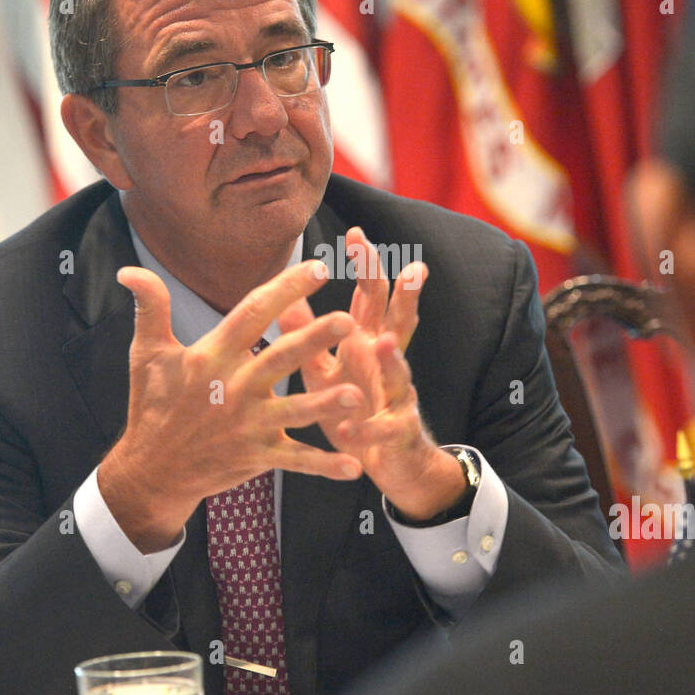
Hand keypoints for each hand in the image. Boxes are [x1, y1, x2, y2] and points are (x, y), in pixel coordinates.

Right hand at [100, 259, 365, 551]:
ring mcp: (249, 425)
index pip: (253, 314)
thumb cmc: (153, 405)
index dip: (285, 289)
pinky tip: (354, 468)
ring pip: (295, 411)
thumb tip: (129, 270)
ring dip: (326, 405)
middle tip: (348, 321)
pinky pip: (296, 461)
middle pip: (281, 358)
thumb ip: (150, 307)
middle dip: (313, 340)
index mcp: (214, 356)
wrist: (151, 470)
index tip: (318, 267)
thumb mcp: (147, 354)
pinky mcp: (258, 456)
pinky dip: (324, 465)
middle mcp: (235, 388)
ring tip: (356, 395)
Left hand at [279, 228, 466, 519]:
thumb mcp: (324, 369)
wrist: (387, 460)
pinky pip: (382, 430)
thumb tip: (286, 297)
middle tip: (408, 268)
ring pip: (399, 375)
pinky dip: (366, 430)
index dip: (365, 266)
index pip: (368, 297)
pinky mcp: (396, 433)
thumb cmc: (352, 407)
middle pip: (398, 322)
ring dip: (393, 360)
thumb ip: (309, 335)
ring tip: (384, 344)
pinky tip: (351, 430)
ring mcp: (396, 397)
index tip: (356, 234)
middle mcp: (386, 364)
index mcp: (366, 343)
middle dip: (403, 296)